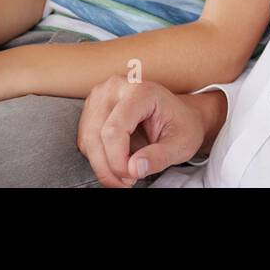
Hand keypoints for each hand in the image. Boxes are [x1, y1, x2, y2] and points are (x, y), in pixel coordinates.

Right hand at [77, 77, 215, 187]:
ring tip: (126, 173)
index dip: (118, 160)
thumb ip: (159, 157)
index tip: (132, 177)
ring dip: (102, 165)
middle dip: (110, 167)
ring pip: (88, 140)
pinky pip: (86, 141)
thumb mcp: (181, 144)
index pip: (114, 130)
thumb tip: (134, 169)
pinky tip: (118, 161)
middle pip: (97, 136)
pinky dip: (99, 158)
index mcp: (140, 91)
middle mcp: (116, 88)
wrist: (181, 115)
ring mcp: (100, 96)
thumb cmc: (183, 125)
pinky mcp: (92, 109)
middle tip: (129, 181)